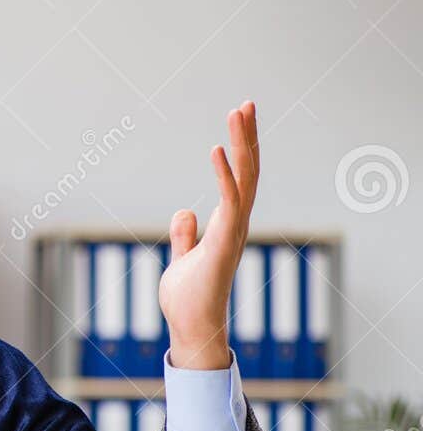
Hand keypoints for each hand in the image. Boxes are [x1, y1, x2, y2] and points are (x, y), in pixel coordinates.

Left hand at [158, 100, 258, 369]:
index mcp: (227, 223)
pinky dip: (225, 174)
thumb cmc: (188, 297)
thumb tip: (186, 212)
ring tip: (239, 112)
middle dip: (247, 137)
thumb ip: (186, 235)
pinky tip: (218, 149)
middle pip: (248, 171)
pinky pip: (229, 201)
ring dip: (243, 144)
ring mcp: (234, 231)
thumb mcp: (182, 257)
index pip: (239, 178)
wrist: (190, 326)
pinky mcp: (224, 241)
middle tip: (246, 103)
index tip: (237, 120)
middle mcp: (236, 223)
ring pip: (245, 178)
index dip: (240, 149)